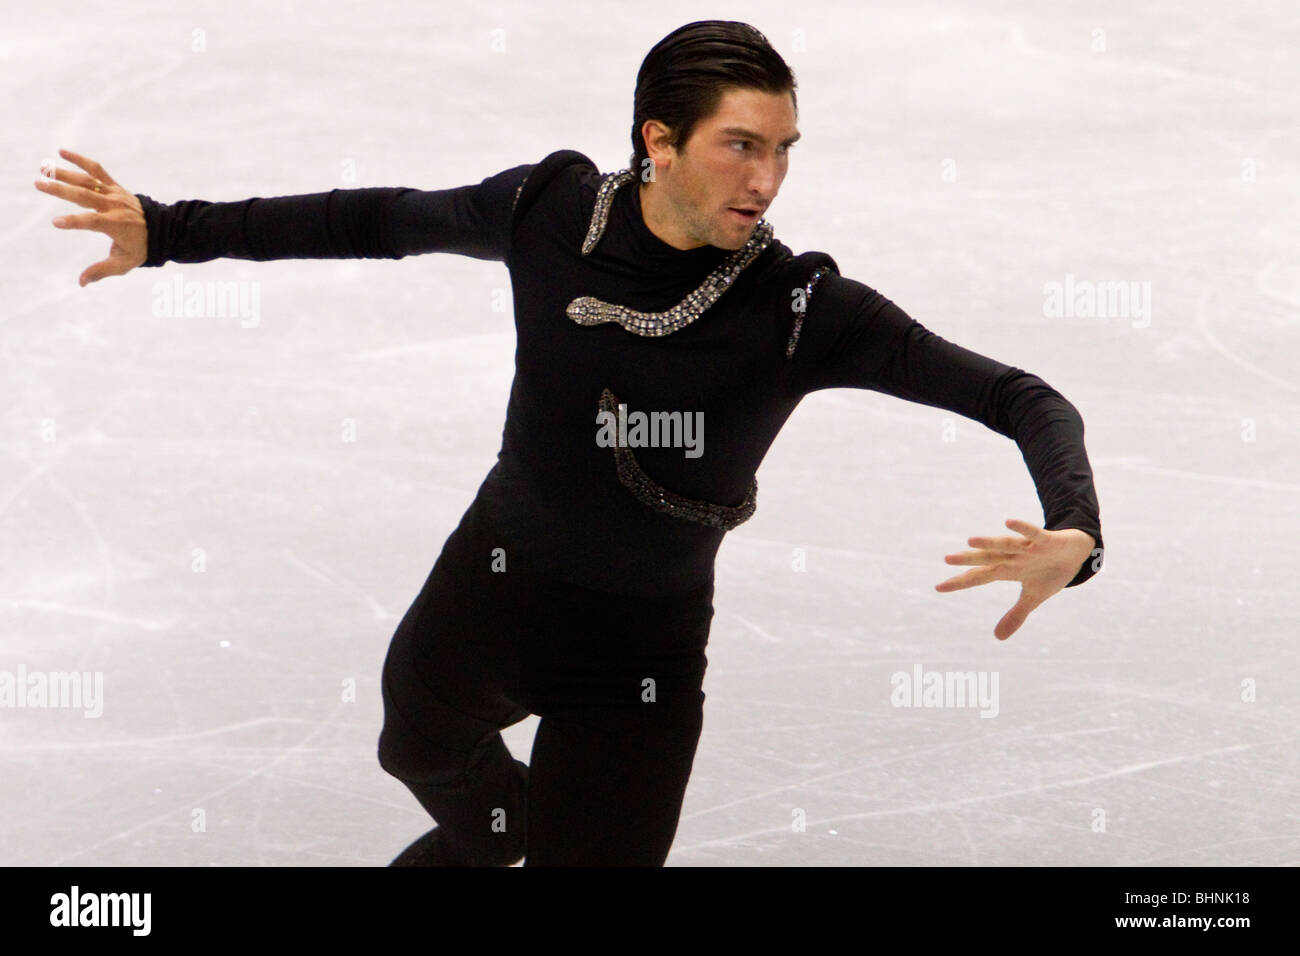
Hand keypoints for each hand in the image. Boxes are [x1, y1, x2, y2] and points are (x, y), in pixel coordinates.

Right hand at [35, 147, 146, 285]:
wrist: (162, 229)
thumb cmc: (141, 248)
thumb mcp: (124, 263)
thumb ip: (102, 271)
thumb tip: (81, 282)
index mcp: (116, 225)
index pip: (93, 222)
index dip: (75, 222)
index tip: (56, 222)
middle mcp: (114, 207)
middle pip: (84, 196)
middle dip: (61, 190)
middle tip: (38, 185)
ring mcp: (114, 194)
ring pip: (87, 181)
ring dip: (65, 173)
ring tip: (43, 169)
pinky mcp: (114, 186)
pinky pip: (96, 170)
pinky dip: (80, 160)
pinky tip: (61, 152)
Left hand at [934, 519, 1094, 640]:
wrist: (1077, 553)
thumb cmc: (1050, 573)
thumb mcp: (1034, 598)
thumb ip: (1015, 615)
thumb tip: (997, 638)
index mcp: (1008, 570)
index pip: (979, 577)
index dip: (960, 582)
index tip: (939, 587)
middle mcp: (1013, 557)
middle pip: (987, 558)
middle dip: (968, 559)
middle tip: (947, 559)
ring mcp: (1028, 548)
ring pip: (1005, 544)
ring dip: (989, 542)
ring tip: (970, 541)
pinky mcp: (1045, 539)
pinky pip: (1032, 533)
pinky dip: (1022, 528)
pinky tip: (1008, 523)